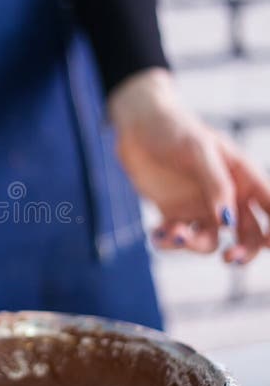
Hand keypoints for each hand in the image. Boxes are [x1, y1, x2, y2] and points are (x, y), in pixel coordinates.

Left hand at [108, 68, 269, 263]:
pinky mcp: (175, 214)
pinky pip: (179, 238)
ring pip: (210, 241)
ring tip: (175, 234)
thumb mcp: (199, 150)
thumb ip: (217, 184)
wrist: (136, 127)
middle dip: (244, 250)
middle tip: (231, 258)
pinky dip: (169, 241)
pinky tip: (156, 233)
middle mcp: (226, 196)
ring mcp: (200, 207)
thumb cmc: (174, 130)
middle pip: (248, 234)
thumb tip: (229, 222)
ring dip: (194, 244)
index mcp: (242, 176)